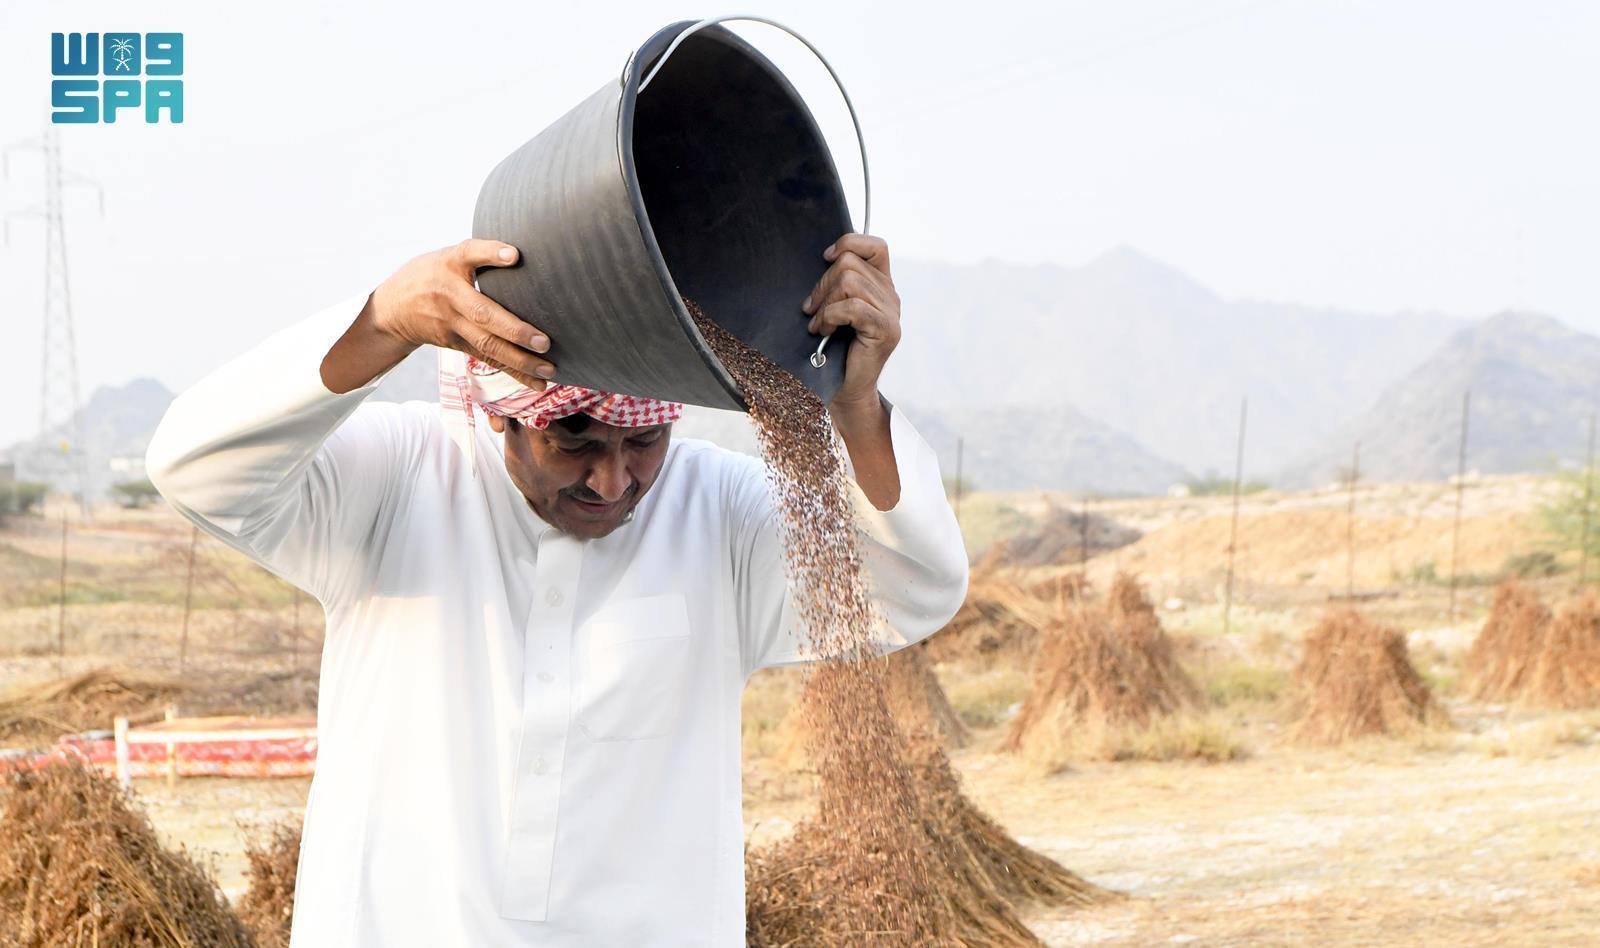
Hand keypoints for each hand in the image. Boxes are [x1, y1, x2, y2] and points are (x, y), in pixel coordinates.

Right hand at [369, 239, 553, 389]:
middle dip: (515, 330)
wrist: (391, 309)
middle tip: (544, 341)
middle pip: (482, 314)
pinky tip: (538, 382)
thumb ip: (479, 255)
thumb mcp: (447, 256)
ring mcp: (451, 323)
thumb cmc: (432, 274)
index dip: (491, 253)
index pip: (469, 254)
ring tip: (548, 369)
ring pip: (487, 345)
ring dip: (520, 360)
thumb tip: (527, 253)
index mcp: (449, 264)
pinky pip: (487, 358)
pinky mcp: (456, 343)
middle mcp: (450, 295)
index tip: (514, 255)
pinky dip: (514, 372)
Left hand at [800, 233, 899, 410]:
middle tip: (810, 309)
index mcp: (881, 285)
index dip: (848, 243)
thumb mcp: (834, 307)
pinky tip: (824, 331)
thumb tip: (819, 259)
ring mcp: (890, 313)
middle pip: (850, 263)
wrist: (845, 389)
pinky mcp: (886, 330)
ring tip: (817, 323)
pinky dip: (831, 316)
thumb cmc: (834, 349)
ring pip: (849, 282)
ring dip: (824, 302)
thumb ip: (836, 283)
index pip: (875, 246)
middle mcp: (890, 295)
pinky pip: (853, 307)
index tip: (825, 259)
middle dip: (822, 284)